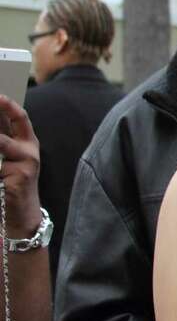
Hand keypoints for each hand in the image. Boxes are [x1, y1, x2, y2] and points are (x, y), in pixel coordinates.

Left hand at [0, 95, 42, 237]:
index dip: (8, 105)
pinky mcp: (18, 178)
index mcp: (27, 143)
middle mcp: (29, 151)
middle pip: (9, 127)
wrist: (21, 215)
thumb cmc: (10, 183)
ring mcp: (26, 164)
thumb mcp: (6, 159)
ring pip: (0, 144)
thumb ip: (3, 142)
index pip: (19, 118)